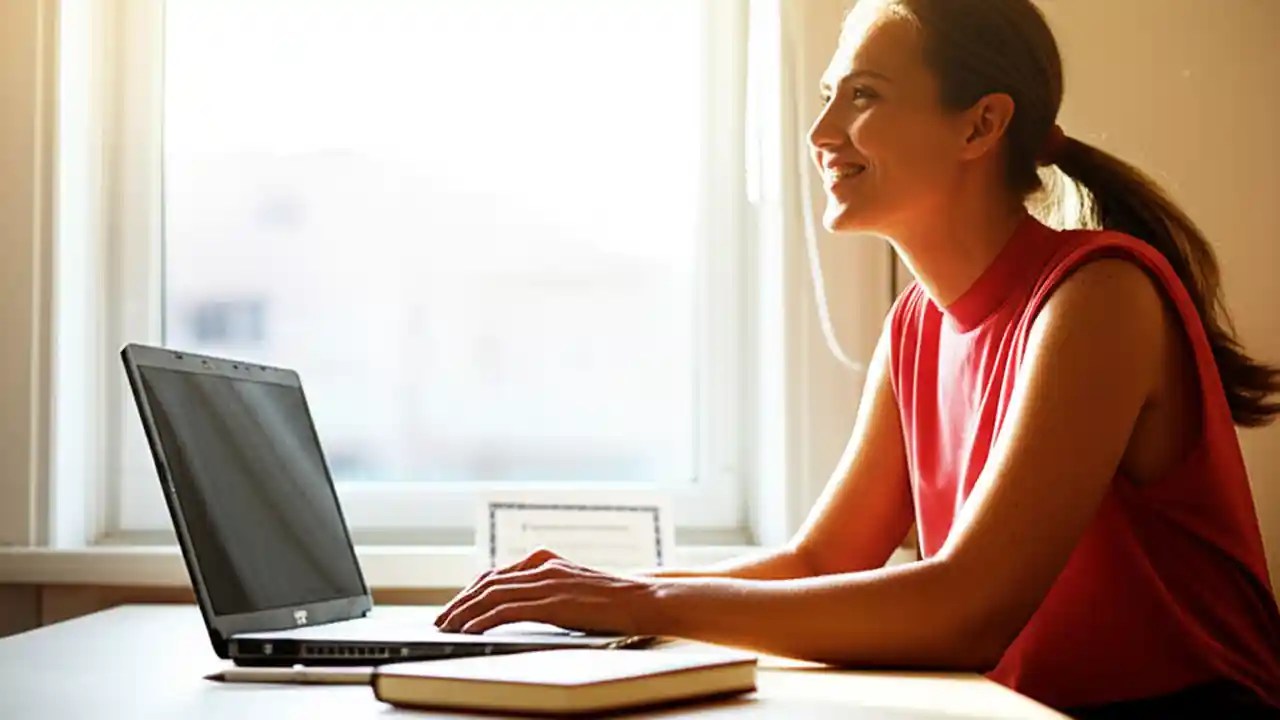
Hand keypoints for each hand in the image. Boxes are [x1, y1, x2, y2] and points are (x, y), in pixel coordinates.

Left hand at [434, 548, 663, 635]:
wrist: (641, 600)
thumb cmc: (612, 600)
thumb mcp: (572, 587)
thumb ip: (546, 589)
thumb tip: (518, 605)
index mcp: (545, 560)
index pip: (495, 575)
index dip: (470, 592)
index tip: (455, 608)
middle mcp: (541, 566)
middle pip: (487, 582)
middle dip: (460, 603)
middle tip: (441, 620)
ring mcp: (546, 582)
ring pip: (492, 595)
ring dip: (465, 612)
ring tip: (448, 627)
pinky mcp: (552, 601)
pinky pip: (507, 610)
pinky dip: (484, 620)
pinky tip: (471, 631)